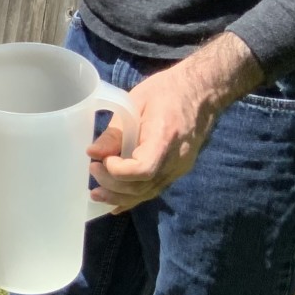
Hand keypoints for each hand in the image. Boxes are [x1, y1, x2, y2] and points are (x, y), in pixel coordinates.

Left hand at [88, 33, 261, 208]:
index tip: (102, 159)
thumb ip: (114, 132)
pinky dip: (134, 197)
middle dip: (113, 186)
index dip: (118, 171)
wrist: (201, 92)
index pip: (143, 169)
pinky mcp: (178, 170)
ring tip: (96, 193)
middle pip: (143, 186)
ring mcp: (180, 168)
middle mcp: (176, 159)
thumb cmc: (166, 91)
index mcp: (165, 138)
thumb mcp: (134, 103)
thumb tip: (93, 152)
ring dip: (120, 197)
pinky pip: (155, 189)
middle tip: (93, 170)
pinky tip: (115, 203)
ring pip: (148, 193)